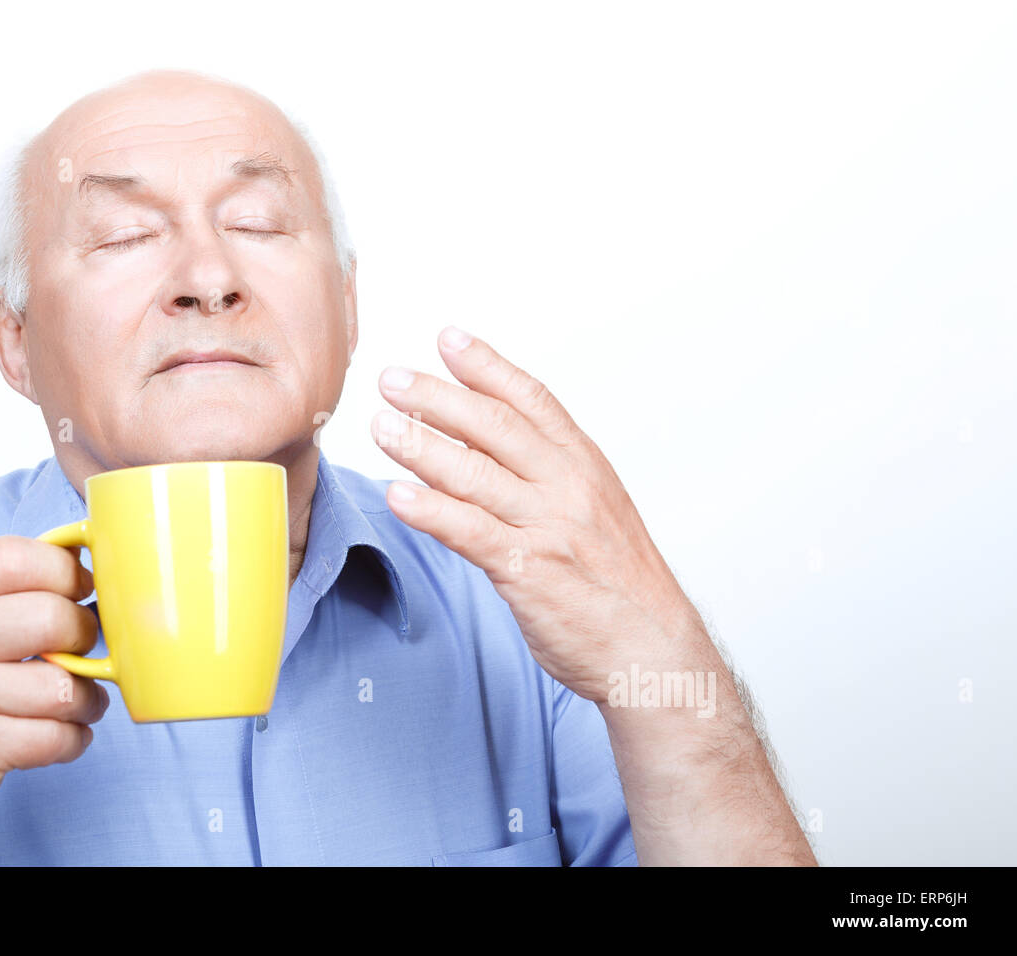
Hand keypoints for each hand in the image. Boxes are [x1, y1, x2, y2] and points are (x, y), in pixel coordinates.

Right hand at [0, 536, 108, 864]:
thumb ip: (3, 593)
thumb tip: (82, 565)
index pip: (13, 558)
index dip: (64, 570)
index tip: (80, 590)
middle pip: (52, 617)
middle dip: (84, 635)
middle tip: (80, 649)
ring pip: (64, 685)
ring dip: (88, 698)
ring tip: (76, 702)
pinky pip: (58, 736)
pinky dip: (75, 738)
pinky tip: (61, 734)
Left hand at [371, 326, 704, 702]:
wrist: (654, 651)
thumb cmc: (619, 585)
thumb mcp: (593, 511)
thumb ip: (543, 477)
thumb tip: (482, 446)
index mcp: (584, 466)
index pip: (532, 400)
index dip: (487, 367)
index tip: (449, 340)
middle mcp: (568, 488)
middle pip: (496, 427)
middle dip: (439, 397)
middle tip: (392, 379)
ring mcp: (550, 528)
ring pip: (476, 474)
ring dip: (422, 446)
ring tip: (382, 426)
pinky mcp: (530, 572)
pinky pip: (472, 533)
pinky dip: (432, 512)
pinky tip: (398, 496)